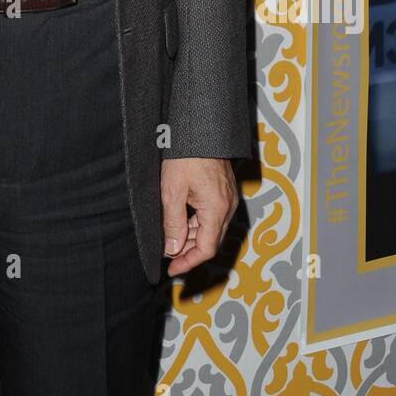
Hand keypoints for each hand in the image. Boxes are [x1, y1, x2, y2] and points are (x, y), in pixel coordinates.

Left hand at [160, 157, 238, 276]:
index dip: (188, 262)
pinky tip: (181, 221)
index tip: (172, 268)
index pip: (206, 248)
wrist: (199, 127)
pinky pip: (212, 215)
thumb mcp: (172, 191)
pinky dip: (197, 222)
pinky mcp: (224, 190)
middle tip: (167, 255)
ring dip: (192, 236)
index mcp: (217, 209)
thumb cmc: (185, 155)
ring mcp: (228, 197)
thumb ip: (173, 223)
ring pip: (211, 228)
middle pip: (210, 240)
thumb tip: (172, 249)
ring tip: (170, 239)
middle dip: (188, 251)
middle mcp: (227, 206)